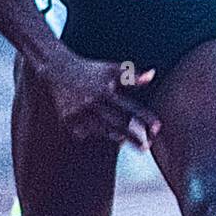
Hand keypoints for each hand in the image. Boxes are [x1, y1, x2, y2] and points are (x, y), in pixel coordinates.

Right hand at [43, 48, 160, 148]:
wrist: (56, 69)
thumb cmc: (90, 70)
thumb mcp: (110, 69)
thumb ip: (131, 75)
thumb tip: (152, 75)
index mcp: (104, 91)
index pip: (129, 108)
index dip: (145, 119)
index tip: (158, 129)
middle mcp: (91, 103)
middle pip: (118, 124)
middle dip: (134, 137)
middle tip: (148, 147)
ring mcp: (78, 113)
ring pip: (102, 131)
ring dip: (119, 138)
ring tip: (134, 143)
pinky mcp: (67, 120)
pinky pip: (85, 132)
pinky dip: (97, 134)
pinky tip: (110, 136)